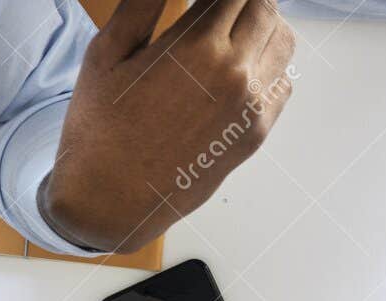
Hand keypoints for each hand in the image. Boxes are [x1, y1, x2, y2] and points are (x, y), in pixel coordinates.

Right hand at [42, 0, 295, 252]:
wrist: (114, 196)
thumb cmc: (102, 125)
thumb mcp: (109, 50)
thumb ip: (143, 3)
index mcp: (196, 47)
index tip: (205, 0)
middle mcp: (235, 75)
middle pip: (265, 8)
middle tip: (220, 4)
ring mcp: (252, 107)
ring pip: (283, 42)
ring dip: (264, 23)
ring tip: (234, 22)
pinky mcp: (257, 133)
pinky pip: (282, 83)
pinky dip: (268, 63)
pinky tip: (239, 62)